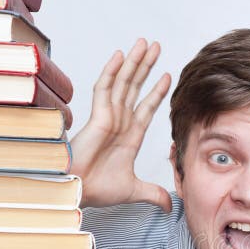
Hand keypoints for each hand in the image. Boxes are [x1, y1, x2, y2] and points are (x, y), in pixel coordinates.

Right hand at [69, 38, 172, 211]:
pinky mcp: (97, 116)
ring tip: (146, 43)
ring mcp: (108, 116)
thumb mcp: (135, 191)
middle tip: (157, 46)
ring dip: (134, 62)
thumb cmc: (98, 188)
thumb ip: (153, 193)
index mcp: (130, 135)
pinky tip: (120, 55)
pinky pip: (105, 88)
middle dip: (146, 66)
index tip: (168, 76)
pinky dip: (112, 71)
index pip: (146, 107)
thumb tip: (170, 205)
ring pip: (123, 83)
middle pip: (135, 87)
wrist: (78, 190)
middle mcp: (120, 121)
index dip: (157, 91)